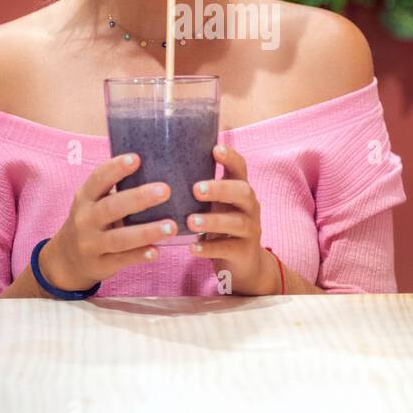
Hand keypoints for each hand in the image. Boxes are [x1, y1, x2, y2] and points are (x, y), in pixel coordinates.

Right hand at [39, 154, 175, 292]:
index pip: (98, 179)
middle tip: (165, 190)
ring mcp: (91, 244)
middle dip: (139, 198)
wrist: (66, 260)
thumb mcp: (93, 203)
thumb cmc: (90, 221)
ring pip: (119, 238)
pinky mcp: (100, 264)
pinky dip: (139, 255)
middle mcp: (85, 220)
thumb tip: (154, 166)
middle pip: (112, 207)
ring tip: (171, 227)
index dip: (116, 168)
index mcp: (85, 198)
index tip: (136, 158)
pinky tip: (156, 251)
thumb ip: (114, 189)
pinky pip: (121, 260)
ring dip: (146, 231)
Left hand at [186, 143, 280, 296]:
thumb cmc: (221, 226)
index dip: (230, 157)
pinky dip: (210, 248)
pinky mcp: (245, 252)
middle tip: (196, 189)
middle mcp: (249, 207)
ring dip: (213, 221)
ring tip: (191, 222)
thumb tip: (162, 165)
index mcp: (239, 190)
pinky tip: (192, 248)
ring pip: (237, 222)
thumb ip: (200, 189)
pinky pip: (229, 249)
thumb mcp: (216, 205)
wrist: (244, 264)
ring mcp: (250, 230)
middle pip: (243, 192)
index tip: (215, 149)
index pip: (240, 168)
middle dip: (220, 189)